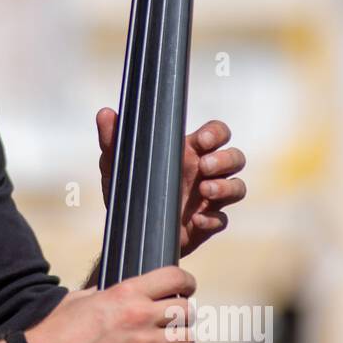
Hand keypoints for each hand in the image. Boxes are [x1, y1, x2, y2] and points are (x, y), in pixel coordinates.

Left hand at [96, 110, 245, 256]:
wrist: (127, 230)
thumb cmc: (127, 189)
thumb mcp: (116, 163)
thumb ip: (112, 139)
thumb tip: (104, 113)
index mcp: (187, 152)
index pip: (217, 133)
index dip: (217, 133)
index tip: (203, 141)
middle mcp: (203, 173)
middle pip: (235, 158)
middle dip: (226, 159)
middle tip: (204, 166)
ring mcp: (208, 199)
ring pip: (238, 187)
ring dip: (227, 187)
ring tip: (204, 191)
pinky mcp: (207, 223)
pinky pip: (222, 220)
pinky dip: (213, 219)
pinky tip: (196, 221)